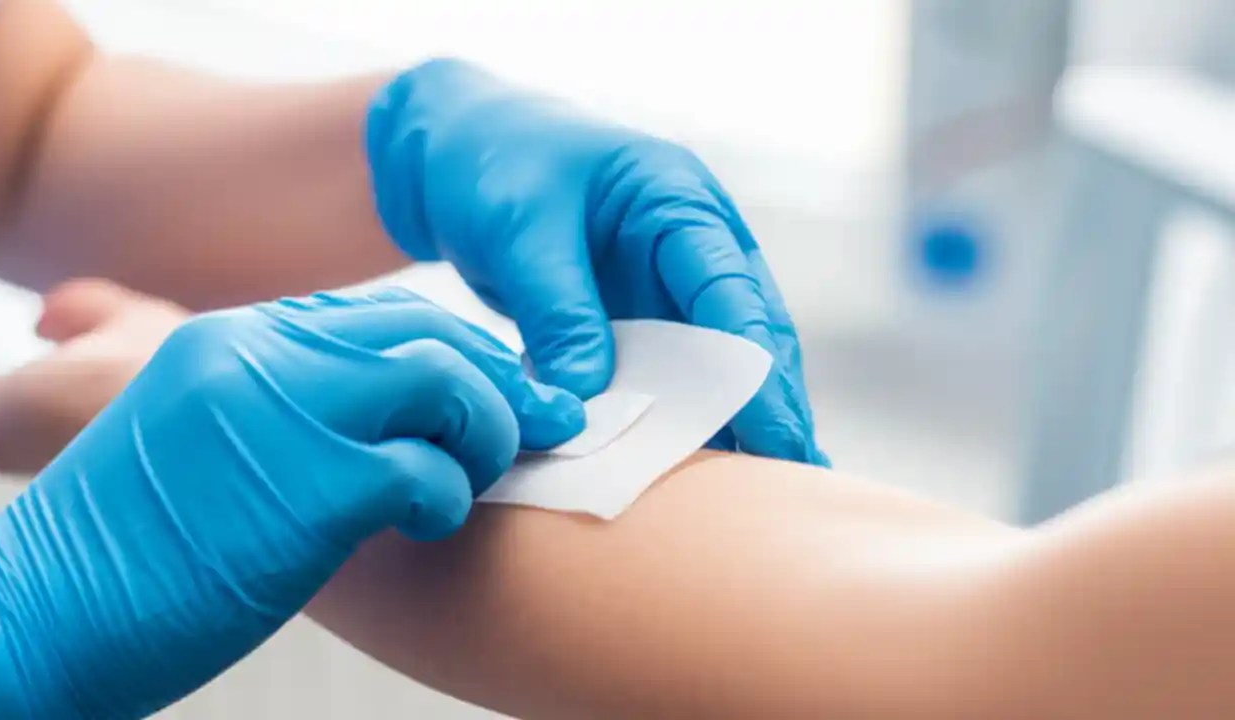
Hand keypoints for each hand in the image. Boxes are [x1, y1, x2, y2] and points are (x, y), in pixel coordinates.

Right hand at [0, 288, 582, 717]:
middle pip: (426, 329)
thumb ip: (284, 411)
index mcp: (233, 339)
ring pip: (447, 381)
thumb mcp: (203, 446)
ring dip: (485, 433)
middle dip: (494, 380)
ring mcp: (289, 413)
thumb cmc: (131, 550)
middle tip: (529, 427)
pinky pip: (433, 470)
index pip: (378, 313)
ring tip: (467, 479)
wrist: (40, 617)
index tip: (489, 393)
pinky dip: (451, 499)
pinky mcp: (315, 488)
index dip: (451, 351)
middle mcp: (262, 354)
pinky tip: (428, 523)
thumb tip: (386, 417)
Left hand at [366, 59, 825, 464]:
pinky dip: (674, 424)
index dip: (758, 368)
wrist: (448, 154)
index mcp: (677, 200)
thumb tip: (591, 406)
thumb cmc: (491, 165)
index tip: (775, 435)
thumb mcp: (521, 231)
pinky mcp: (632, 322)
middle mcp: (688, 246)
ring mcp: (663, 287)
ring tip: (764, 502)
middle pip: (747, 335)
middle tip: (794, 486)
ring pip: (713, 366)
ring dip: (733, 425)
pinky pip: (663, 380)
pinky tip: (695, 478)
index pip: (732, 290)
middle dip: (772, 408)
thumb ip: (562, 315)